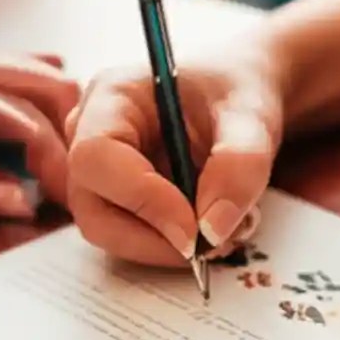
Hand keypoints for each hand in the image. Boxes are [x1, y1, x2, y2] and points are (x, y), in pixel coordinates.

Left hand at [0, 22, 79, 217]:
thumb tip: (17, 203)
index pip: (37, 131)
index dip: (63, 173)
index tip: (75, 212)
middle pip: (56, 100)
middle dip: (76, 146)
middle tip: (75, 194)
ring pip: (45, 81)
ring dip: (67, 118)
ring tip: (70, 164)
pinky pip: (22, 71)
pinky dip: (46, 93)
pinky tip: (49, 112)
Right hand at [66, 49, 282, 265]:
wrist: (234, 99)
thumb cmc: (234, 91)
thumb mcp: (252, 116)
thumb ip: (240, 164)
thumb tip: (212, 230)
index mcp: (112, 95)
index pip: (97, 157)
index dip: (142, 199)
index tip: (195, 229)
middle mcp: (88, 134)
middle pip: (91, 208)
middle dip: (153, 240)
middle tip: (213, 244)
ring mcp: (95, 172)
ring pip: (107, 233)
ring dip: (165, 248)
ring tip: (221, 232)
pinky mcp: (111, 200)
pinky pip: (127, 238)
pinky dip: (168, 246)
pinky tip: (208, 228)